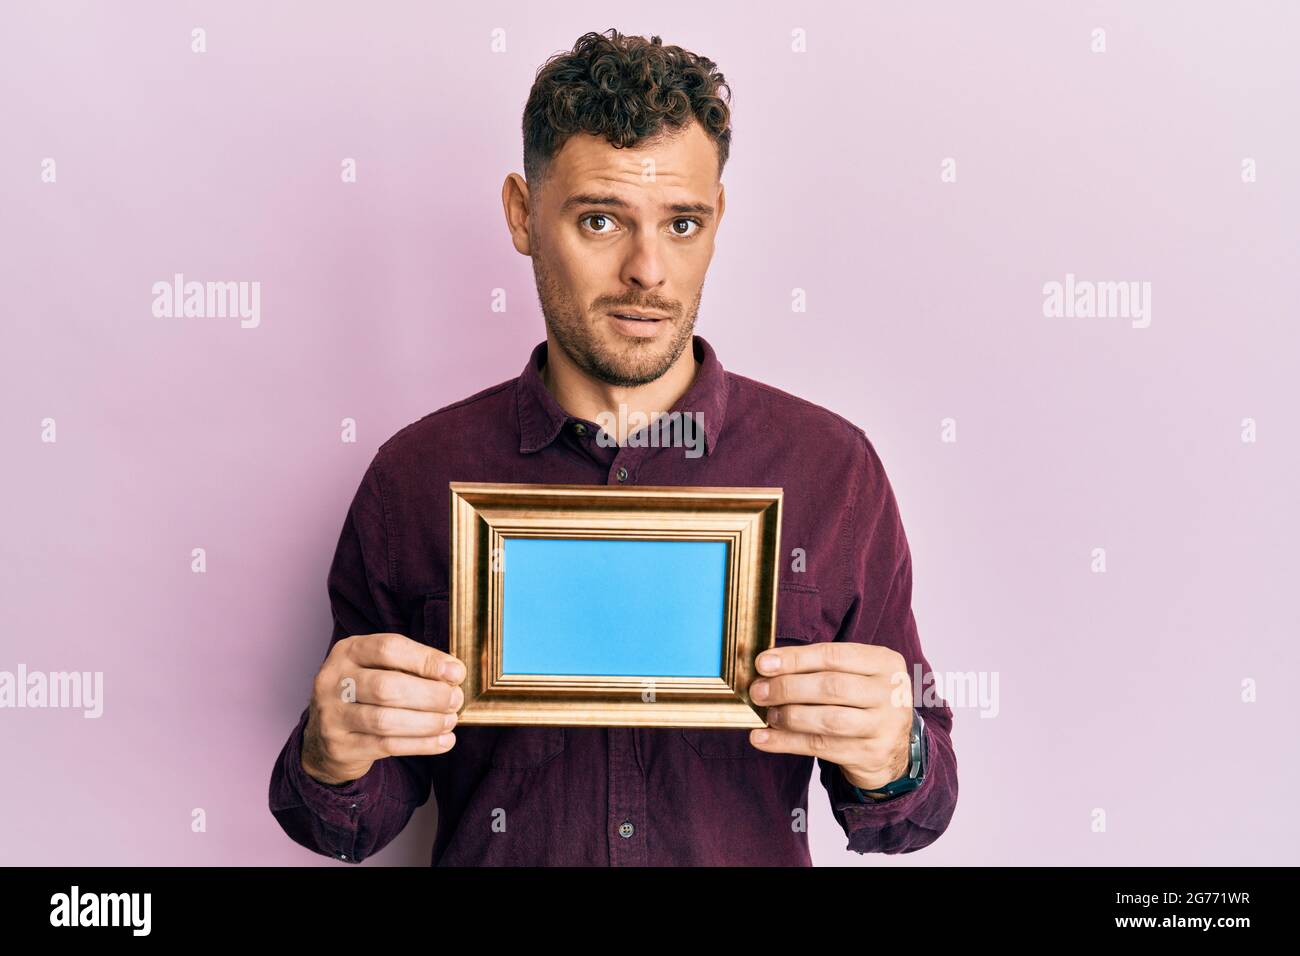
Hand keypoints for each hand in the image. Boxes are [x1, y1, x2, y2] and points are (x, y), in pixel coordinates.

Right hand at [301, 632, 465, 785]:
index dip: (426, 660)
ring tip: (450, 721)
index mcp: (348, 651)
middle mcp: (333, 680)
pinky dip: (421, 744)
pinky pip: (387, 746)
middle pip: (386, 686)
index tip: (456, 672)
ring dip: (427, 722)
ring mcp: (332, 715)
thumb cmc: (366, 694)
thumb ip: (411, 667)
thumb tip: (454, 673)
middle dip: (430, 694)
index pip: (389, 648)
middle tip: (455, 700)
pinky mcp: (340, 746)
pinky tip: (444, 741)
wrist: (325, 737)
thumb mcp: (379, 669)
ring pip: (385, 720)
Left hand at [747, 642, 912, 791]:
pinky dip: (787, 743)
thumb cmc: (862, 703)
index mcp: (884, 662)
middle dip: (788, 688)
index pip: (833, 655)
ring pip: (828, 720)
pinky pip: (821, 747)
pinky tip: (764, 739)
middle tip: (759, 691)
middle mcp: (890, 692)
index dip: (795, 659)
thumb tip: (767, 666)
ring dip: (789, 716)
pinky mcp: (870, 754)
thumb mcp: (854, 676)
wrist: (892, 748)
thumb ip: (818, 668)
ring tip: (767, 715)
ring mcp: (884, 726)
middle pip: (831, 687)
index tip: (763, 663)